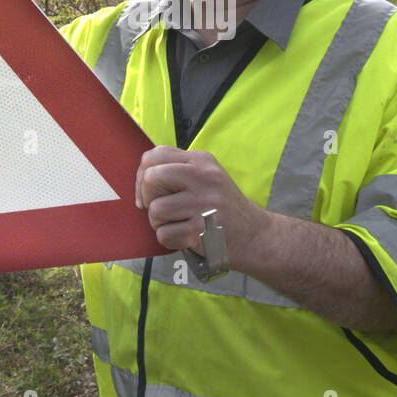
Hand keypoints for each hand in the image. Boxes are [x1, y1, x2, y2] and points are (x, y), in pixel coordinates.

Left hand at [135, 145, 260, 254]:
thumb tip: (141, 176)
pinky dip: (170, 241)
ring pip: (155, 210)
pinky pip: (164, 235)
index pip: (155, 155)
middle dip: (148, 198)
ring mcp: (204, 204)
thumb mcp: (207, 178)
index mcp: (202, 161)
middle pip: (151, 178)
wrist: (255, 235)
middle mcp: (204, 178)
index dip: (142, 175)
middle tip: (161, 210)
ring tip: (178, 225)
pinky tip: (186, 238)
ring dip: (159, 224)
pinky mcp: (202, 230)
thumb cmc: (223, 208)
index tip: (149, 193)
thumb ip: (179, 171)